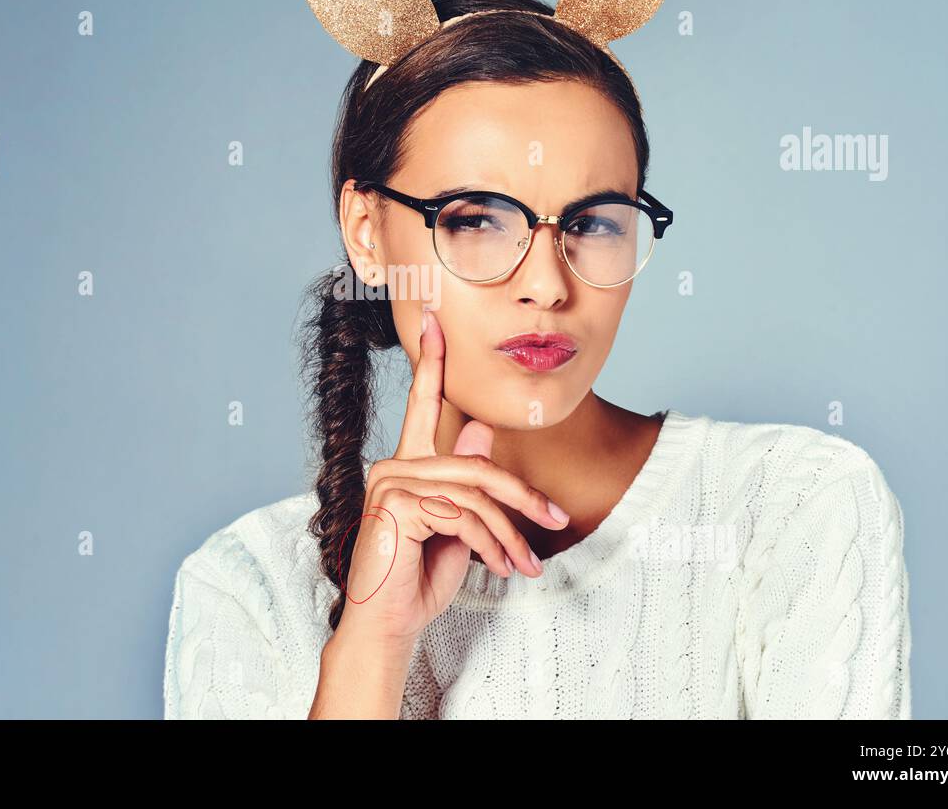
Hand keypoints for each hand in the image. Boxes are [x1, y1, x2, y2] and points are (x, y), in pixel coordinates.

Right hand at [335, 307, 570, 646]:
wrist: (392, 626)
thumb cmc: (421, 579)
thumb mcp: (460, 528)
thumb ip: (469, 483)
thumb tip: (481, 431)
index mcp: (407, 464)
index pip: (423, 405)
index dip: (431, 361)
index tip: (433, 321)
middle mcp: (394, 465)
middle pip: (476, 464)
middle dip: (522, 495)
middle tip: (557, 521)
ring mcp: (390, 480)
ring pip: (476, 492)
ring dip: (511, 534)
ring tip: (527, 567)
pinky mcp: (395, 502)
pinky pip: (464, 514)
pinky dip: (492, 545)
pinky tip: (500, 570)